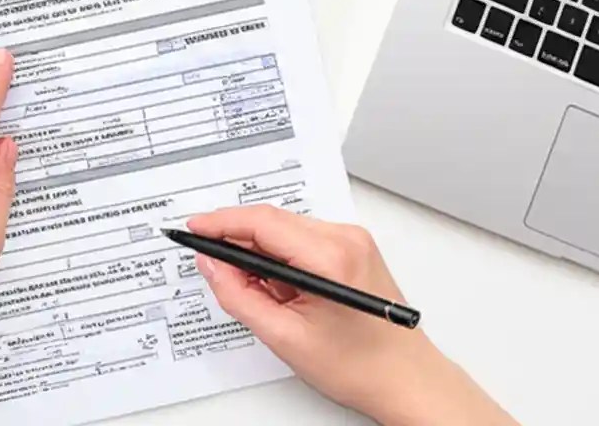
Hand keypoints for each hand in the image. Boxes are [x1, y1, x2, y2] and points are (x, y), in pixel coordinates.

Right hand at [188, 206, 516, 425]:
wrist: (404, 377)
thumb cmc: (359, 365)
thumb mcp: (285, 336)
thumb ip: (240, 296)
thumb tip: (213, 266)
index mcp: (331, 257)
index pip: (263, 223)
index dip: (222, 223)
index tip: (194, 229)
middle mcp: (346, 238)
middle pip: (274, 222)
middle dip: (238, 241)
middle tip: (212, 266)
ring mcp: (353, 240)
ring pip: (287, 230)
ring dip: (262, 254)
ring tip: (258, 295)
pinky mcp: (354, 248)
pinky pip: (304, 240)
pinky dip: (282, 259)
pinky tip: (280, 291)